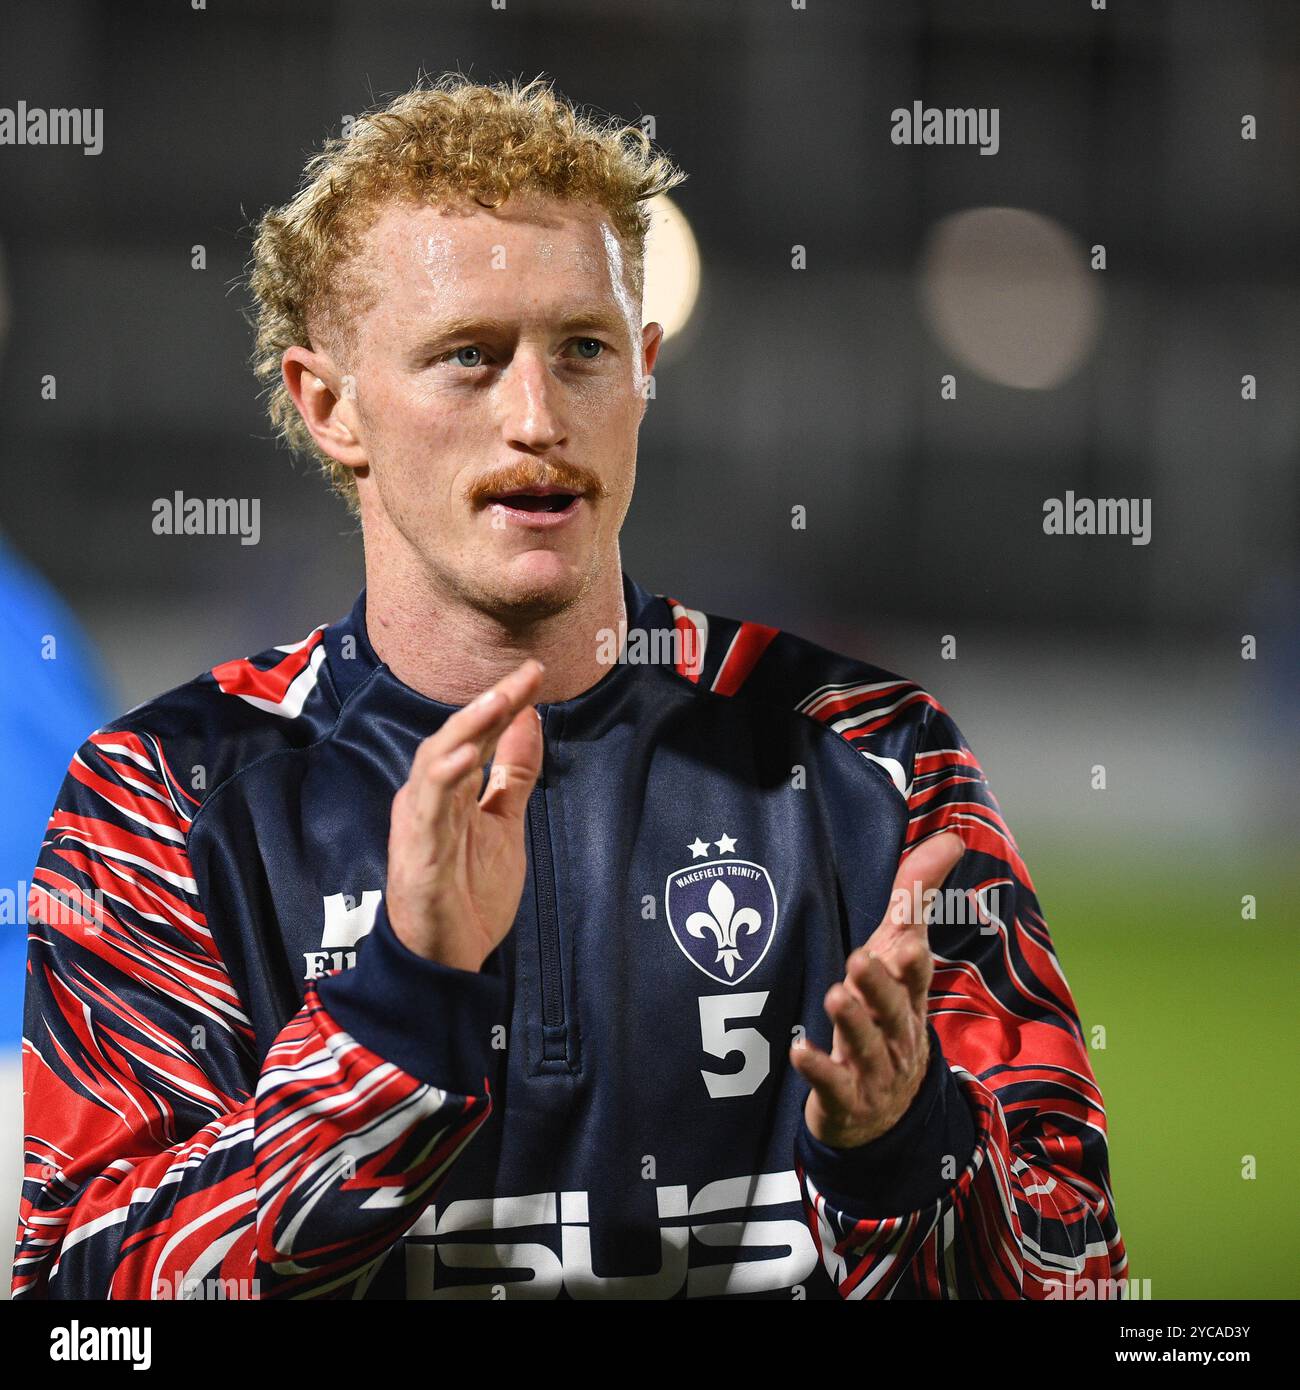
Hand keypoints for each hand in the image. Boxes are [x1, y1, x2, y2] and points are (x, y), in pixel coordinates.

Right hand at [384, 658, 544, 971]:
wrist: (446, 958)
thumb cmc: (467, 892)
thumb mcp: (504, 823)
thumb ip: (512, 774)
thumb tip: (529, 721)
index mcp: (450, 790)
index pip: (478, 734)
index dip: (505, 702)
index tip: (536, 672)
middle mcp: (430, 798)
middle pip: (456, 737)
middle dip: (489, 703)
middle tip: (524, 675)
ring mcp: (420, 822)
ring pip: (435, 760)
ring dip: (467, 728)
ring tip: (498, 701)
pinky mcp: (416, 852)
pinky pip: (427, 807)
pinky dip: (444, 777)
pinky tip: (466, 755)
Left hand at [789, 831, 965, 1147]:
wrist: (885, 1112)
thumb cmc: (888, 1014)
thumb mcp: (901, 956)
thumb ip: (916, 897)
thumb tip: (953, 837)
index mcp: (910, 999)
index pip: (917, 978)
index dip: (913, 963)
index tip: (909, 942)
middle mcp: (897, 1034)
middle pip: (892, 1011)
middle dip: (880, 988)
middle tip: (860, 960)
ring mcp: (873, 1070)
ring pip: (865, 1046)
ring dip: (852, 1023)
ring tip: (836, 995)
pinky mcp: (845, 1099)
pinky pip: (833, 1085)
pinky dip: (818, 1069)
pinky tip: (798, 1049)